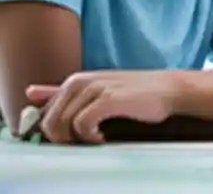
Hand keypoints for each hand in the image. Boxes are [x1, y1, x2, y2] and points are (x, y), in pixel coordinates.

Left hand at [26, 70, 180, 143]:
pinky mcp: (108, 99)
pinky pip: (81, 124)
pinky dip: (89, 136)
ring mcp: (94, 89)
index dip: (53, 130)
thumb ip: (62, 91)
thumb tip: (31, 92)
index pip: (44, 112)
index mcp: (74, 81)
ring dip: (75, 139)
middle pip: (49, 121)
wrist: (172, 89)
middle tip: (83, 142)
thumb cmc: (136, 93)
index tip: (71, 137)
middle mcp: (80, 81)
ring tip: (94, 139)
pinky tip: (102, 137)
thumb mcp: (96, 88)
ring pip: (62, 123)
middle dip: (61, 138)